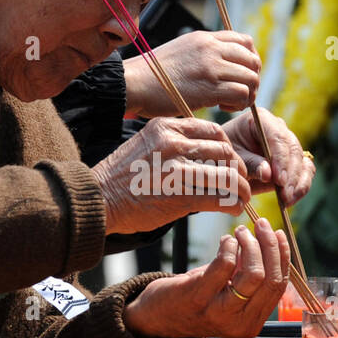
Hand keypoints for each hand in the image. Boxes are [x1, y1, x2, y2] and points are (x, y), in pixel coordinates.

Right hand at [92, 117, 251, 234]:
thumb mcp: (148, 146)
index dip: (229, 149)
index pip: (214, 131)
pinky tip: (233, 209)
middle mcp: (173, 143)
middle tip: (240, 183)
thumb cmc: (122, 178)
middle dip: (238, 169)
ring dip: (241, 189)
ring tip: (241, 199)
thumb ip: (177, 145)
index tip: (231, 164)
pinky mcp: (178, 195)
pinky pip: (219, 197)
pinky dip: (233, 204)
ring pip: (228, 174)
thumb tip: (212, 158)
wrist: (96, 199)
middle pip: (226, 150)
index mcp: (167, 127)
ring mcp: (176, 168)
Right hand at [124, 31, 261, 116]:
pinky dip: (239, 104)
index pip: (245, 41)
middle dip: (251, 79)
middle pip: (253, 60)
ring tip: (229, 103)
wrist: (133, 84)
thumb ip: (201, 55)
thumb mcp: (180, 53)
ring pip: (251, 77)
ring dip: (246, 94)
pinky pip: (242, 94)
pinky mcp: (210, 87)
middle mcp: (211, 48)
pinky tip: (223, 107)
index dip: (249, 60)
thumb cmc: (152, 76)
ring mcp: (212, 66)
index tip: (239, 75)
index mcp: (205, 38)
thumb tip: (219, 67)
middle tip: (238, 93)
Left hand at [125, 219, 290, 337]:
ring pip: (253, 273)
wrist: (158, 317)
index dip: (282, 256)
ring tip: (241, 231)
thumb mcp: (230, 293)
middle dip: (269, 246)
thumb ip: (250, 276)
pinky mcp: (198, 297)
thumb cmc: (198, 299)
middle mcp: (239, 323)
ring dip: (250, 244)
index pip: (279, 286)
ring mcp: (219, 312)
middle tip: (261, 225)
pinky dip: (229, 245)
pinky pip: (224, 264)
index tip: (279, 234)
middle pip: (270, 279)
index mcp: (252, 323)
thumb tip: (270, 243)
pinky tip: (225, 239)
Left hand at [221, 107, 314, 205]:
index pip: (278, 137)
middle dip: (291, 174)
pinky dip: (300, 186)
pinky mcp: (293, 161)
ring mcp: (288, 145)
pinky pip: (305, 172)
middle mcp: (279, 129)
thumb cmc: (225, 156)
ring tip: (288, 200)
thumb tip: (268, 174)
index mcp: (262, 120)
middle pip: (293, 150)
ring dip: (299, 183)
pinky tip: (290, 200)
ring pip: (303, 162)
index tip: (279, 180)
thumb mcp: (231, 159)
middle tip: (285, 195)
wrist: (224, 162)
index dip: (281, 159)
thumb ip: (250, 164)